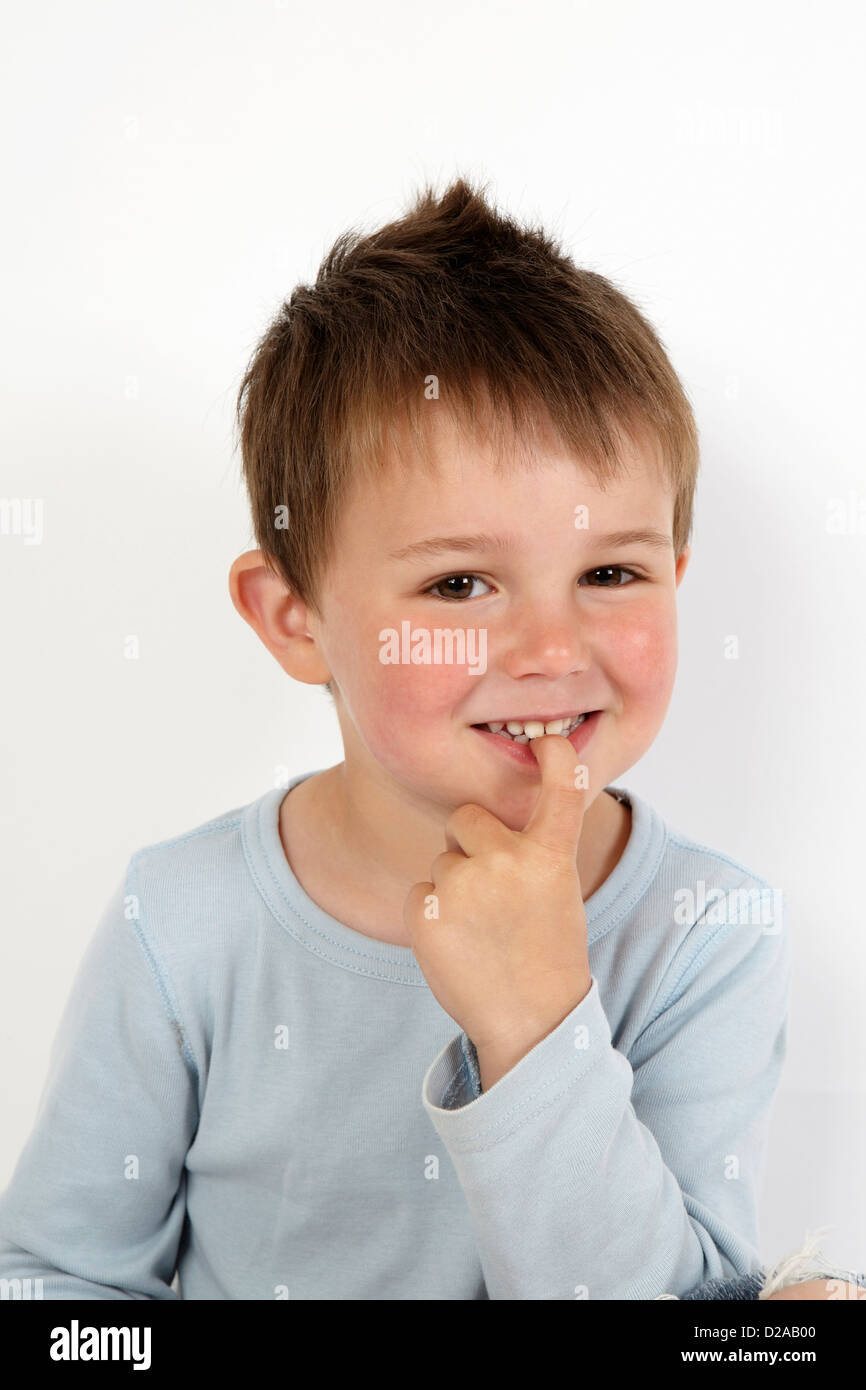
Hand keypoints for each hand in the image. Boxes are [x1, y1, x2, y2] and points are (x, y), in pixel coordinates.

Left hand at [404, 733, 592, 1088]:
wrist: (531, 1021)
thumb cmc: (546, 954)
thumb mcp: (558, 894)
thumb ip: (531, 853)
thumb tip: (488, 825)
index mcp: (551, 854)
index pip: (559, 788)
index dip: (552, 758)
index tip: (546, 741)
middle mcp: (508, 859)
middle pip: (465, 819)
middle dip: (470, 844)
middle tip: (492, 892)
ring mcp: (464, 884)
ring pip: (442, 861)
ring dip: (452, 887)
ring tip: (480, 930)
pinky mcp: (425, 911)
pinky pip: (417, 892)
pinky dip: (429, 915)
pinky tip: (457, 943)